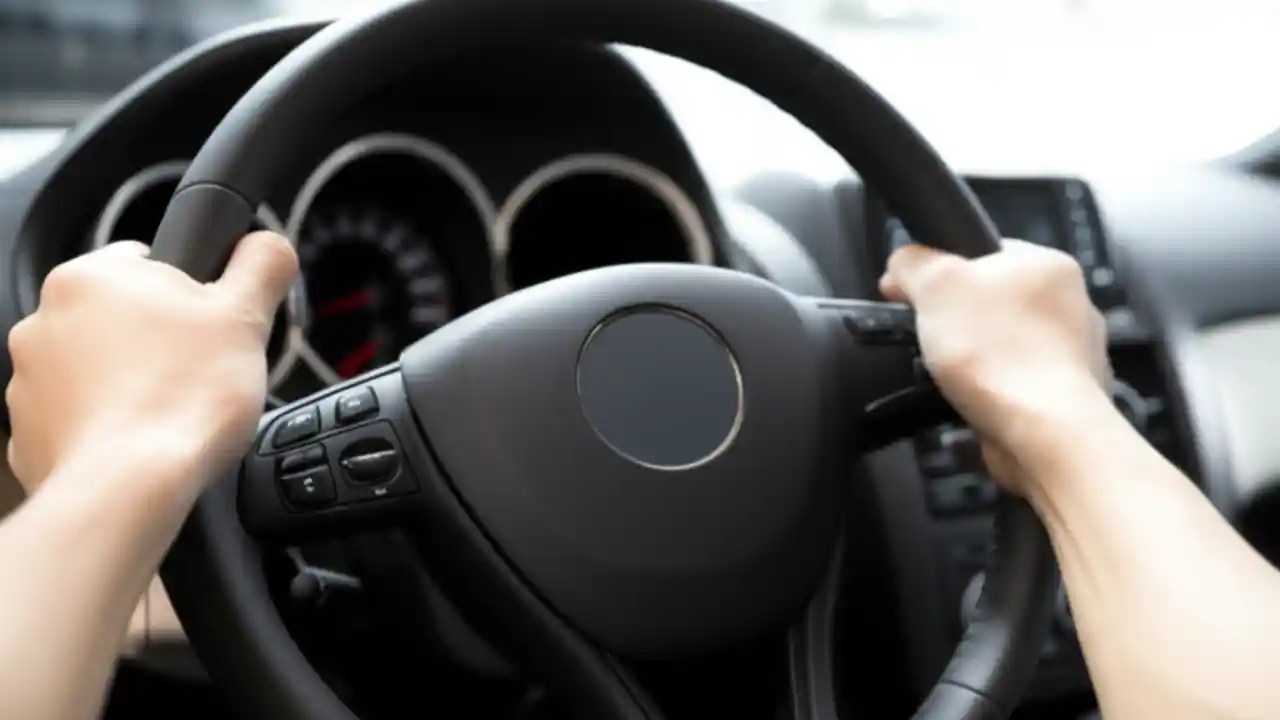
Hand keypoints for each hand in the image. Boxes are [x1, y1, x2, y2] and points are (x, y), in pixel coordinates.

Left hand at [5, 232, 297, 498]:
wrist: (129, 490)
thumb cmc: (181, 400)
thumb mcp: (246, 316)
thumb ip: (261, 263)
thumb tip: (268, 244)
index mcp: (90, 278)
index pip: (148, 263)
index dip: (192, 295)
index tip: (212, 328)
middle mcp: (44, 321)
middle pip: (122, 317)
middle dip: (161, 341)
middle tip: (201, 372)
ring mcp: (30, 380)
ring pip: (99, 368)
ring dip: (133, 383)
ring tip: (174, 411)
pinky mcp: (30, 431)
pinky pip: (80, 417)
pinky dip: (111, 426)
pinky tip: (144, 440)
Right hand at [879, 240, 1109, 495]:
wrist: (1044, 433)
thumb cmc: (995, 351)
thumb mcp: (935, 284)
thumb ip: (912, 263)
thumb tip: (902, 262)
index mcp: (1049, 265)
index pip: (985, 254)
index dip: (942, 271)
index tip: (913, 296)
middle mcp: (1073, 305)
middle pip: (993, 303)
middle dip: (958, 323)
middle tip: (930, 339)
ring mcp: (1076, 356)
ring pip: (1004, 348)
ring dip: (974, 363)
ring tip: (949, 379)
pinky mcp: (1068, 400)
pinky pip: (1016, 388)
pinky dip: (992, 397)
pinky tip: (974, 405)